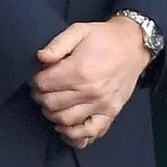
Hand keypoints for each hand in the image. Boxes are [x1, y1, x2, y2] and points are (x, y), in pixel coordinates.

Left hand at [32, 17, 150, 142]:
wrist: (133, 46)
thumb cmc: (102, 37)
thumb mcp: (78, 31)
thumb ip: (57, 45)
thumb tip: (40, 58)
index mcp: (79, 70)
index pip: (44, 85)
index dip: (34, 82)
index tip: (35, 78)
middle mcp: (90, 91)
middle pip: (52, 104)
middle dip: (40, 98)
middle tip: (40, 92)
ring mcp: (102, 105)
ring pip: (66, 120)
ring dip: (52, 115)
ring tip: (51, 105)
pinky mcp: (111, 113)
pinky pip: (91, 133)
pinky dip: (74, 136)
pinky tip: (64, 128)